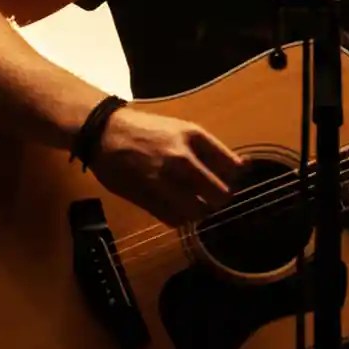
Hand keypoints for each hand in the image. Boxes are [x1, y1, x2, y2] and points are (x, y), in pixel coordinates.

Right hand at [89, 107, 244, 226]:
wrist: (105, 133)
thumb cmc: (147, 130)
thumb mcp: (182, 129)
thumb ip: (211, 150)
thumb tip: (244, 168)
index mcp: (193, 137)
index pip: (232, 168)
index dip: (235, 178)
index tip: (230, 180)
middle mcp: (181, 158)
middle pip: (220, 194)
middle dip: (220, 199)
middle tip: (213, 197)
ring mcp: (163, 180)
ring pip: (198, 211)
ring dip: (200, 211)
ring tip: (194, 204)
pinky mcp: (146, 198)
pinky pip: (175, 219)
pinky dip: (180, 218)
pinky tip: (176, 208)